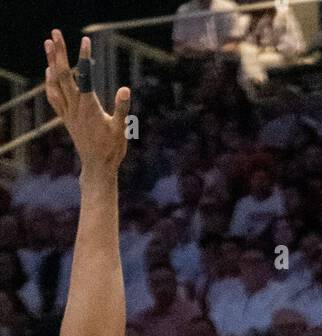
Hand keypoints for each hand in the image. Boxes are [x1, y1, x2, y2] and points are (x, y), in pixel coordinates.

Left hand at [45, 32, 129, 175]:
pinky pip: (54, 97)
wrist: (97, 168)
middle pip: (63, 75)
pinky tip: (50, 72)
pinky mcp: (67, 118)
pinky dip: (50, 82)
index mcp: (89, 107)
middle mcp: (75, 107)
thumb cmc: (112, 150)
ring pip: (55, 83)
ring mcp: (69, 113)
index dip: (84, 57)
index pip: (84, 76)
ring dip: (50, 63)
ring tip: (47, 44)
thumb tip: (125, 89)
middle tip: (55, 33)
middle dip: (59, 53)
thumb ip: (122, 108)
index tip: (85, 40)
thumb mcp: (120, 129)